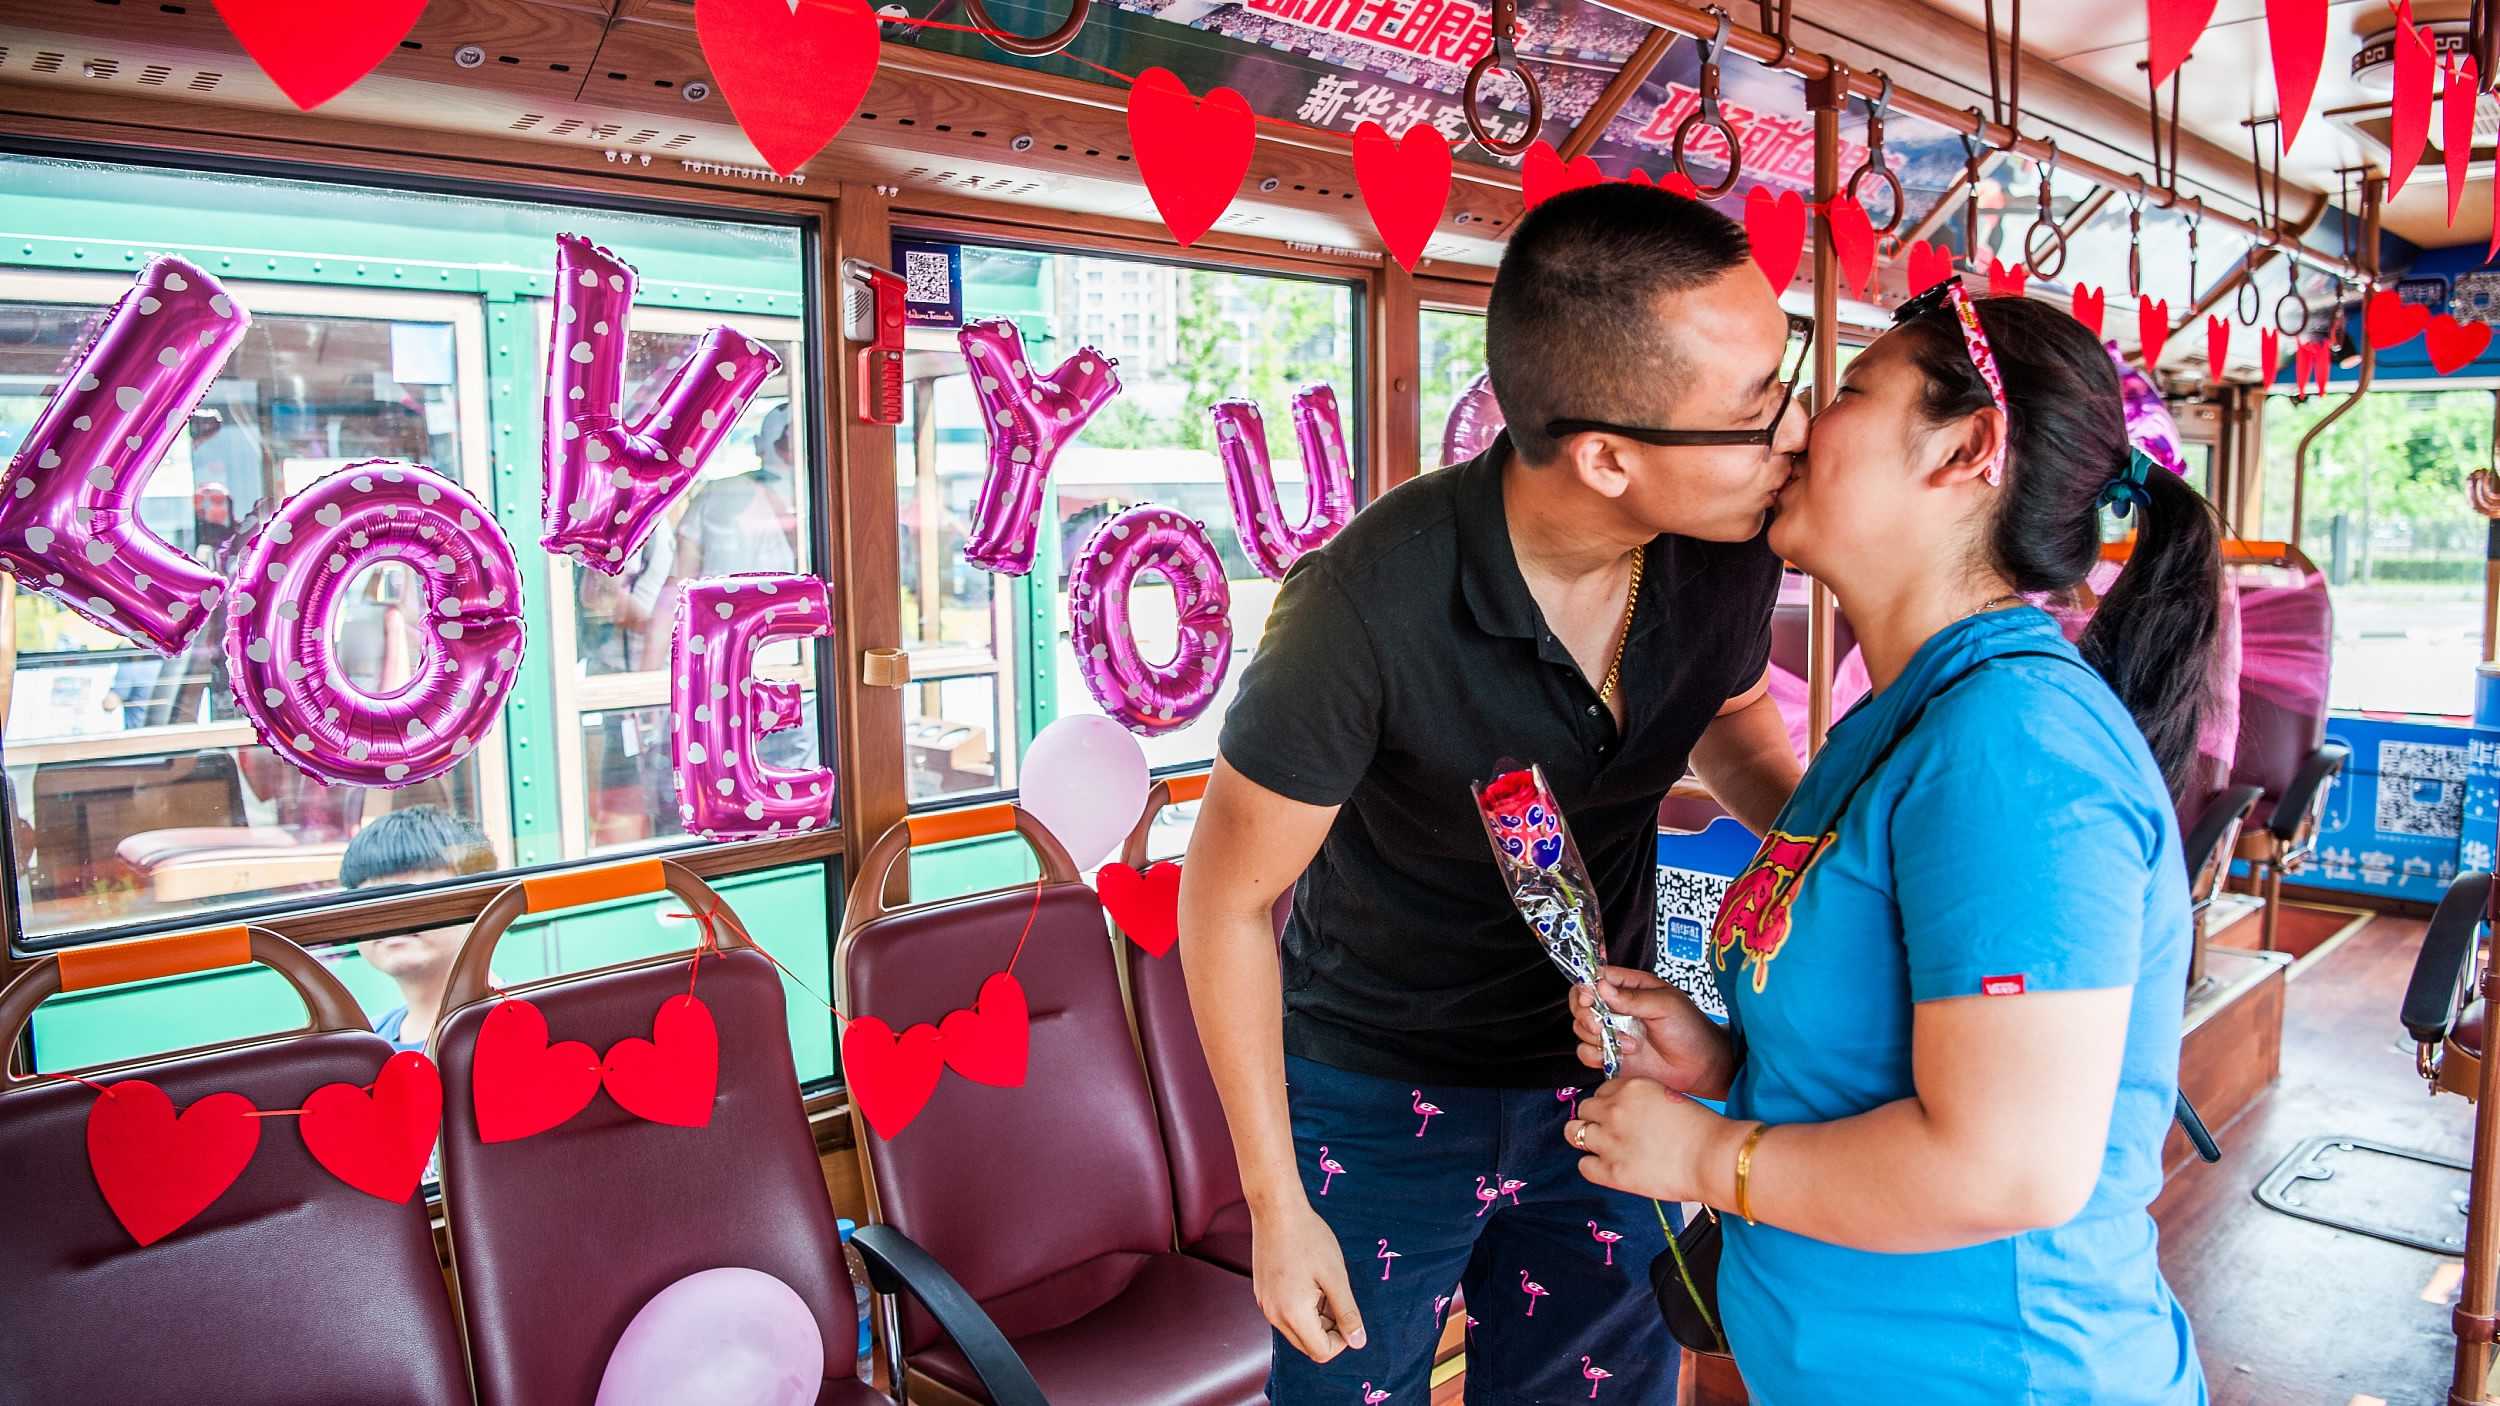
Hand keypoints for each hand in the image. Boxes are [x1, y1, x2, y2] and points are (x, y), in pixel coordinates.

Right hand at [1250, 1196, 1367, 1362]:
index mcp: (1293, 1314)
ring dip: (1315, 1319)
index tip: (1348, 1314)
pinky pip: (1285, 1315)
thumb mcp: (1336, 1276)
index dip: (1342, 1340)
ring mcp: (1265, 1304)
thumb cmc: (1309, 1238)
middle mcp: (1274, 1315)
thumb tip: (1358, 1342)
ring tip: (1322, 1286)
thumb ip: (1347, 1313)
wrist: (1276, 1210)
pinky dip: (1301, 1308)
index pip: (1321, 1352)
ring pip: (1296, 1331)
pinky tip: (1308, 1280)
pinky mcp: (1262, 1294)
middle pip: (1307, 1345)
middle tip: (1337, 1299)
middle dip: (1328, 1331)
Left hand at [1567, 1077, 1739, 1203]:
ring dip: (1586, 1139)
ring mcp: (1610, 1141)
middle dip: (1595, 1119)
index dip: (1610, 1103)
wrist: (1713, 1158)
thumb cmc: (1703, 1131)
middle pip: (1585, 1108)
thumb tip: (1631, 1113)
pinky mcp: (1612, 1171)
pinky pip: (1584, 1165)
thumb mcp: (1669, 1099)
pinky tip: (1608, 1168)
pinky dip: (1592, 1166)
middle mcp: (1614, 1110)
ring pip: (1574, 1132)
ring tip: (1604, 1148)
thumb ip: (1644, 1102)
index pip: (1603, 1090)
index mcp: (1630, 1088)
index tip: (1620, 1115)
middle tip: (1611, 1132)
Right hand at [1571, 966, 1736, 1097]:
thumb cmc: (1691, 1029)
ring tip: (1629, 1045)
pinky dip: (1596, 1056)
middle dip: (1586, 1015)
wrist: (1702, 1066)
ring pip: (1581, 1029)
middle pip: (1580, 1004)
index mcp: (1629, 988)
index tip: (1589, 999)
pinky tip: (1621, 1056)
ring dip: (1598, 1038)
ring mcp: (1613, 1033)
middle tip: (1600, 1025)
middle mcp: (1617, 1009)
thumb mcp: (1666, 1005)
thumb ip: (1632, 998)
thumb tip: (1601, 986)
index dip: (1585, 988)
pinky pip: (1587, 1054)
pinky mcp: (1612, 1056)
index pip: (1595, 979)